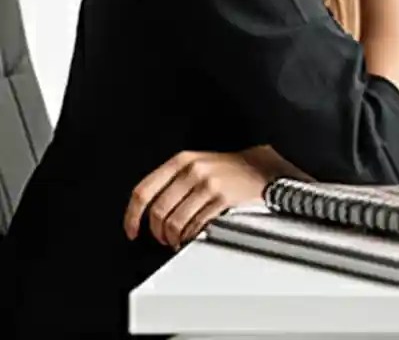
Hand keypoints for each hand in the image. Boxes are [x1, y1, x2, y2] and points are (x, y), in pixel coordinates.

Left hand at [123, 149, 276, 249]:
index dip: (132, 216)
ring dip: (174, 238)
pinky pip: (196, 225)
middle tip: (163, 239)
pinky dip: (191, 236)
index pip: (143, 190)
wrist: (263, 170)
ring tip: (179, 240)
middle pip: (158, 210)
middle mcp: (193, 170)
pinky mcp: (223, 198)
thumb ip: (172, 182)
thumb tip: (147, 211)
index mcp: (181, 161)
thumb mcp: (197, 166)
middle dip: (157, 232)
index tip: (132, 230)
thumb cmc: (230, 171)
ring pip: (175, 221)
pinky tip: (194, 236)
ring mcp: (208, 183)